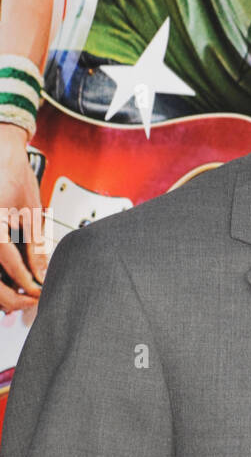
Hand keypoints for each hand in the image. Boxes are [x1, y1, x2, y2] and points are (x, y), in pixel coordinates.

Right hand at [0, 122, 47, 310]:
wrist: (0, 153)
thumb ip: (35, 248)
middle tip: (29, 303)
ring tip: (16, 300)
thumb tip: (41, 275)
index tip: (40, 294)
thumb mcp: (31, 214)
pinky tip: (4, 285)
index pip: (10, 266)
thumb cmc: (14, 175)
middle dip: (11, 297)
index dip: (28, 285)